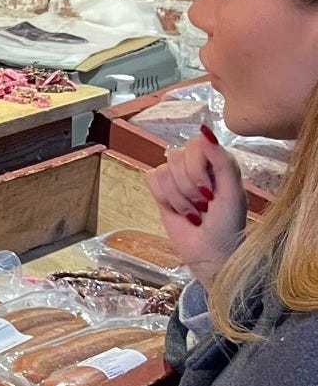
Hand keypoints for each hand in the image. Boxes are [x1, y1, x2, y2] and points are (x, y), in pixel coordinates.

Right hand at [146, 126, 245, 285]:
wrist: (211, 254)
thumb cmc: (229, 226)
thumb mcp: (233, 194)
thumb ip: (222, 161)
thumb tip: (204, 131)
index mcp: (216, 162)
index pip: (195, 144)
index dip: (197, 167)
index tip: (210, 191)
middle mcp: (195, 165)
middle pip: (175, 156)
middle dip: (188, 187)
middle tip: (203, 204)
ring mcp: (177, 177)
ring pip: (163, 170)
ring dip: (179, 198)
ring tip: (193, 212)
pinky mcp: (161, 190)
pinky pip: (152, 180)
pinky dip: (165, 199)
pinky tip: (178, 211)